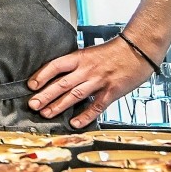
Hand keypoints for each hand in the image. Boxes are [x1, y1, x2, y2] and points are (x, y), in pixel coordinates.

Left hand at [27, 39, 154, 127]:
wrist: (139, 48)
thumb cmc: (115, 51)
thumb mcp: (90, 52)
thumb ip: (76, 64)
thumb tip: (59, 75)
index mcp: (80, 57)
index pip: (55, 66)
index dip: (42, 76)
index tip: (31, 86)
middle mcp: (87, 69)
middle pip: (61, 83)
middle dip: (45, 95)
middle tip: (33, 105)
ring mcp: (99, 81)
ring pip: (75, 95)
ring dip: (59, 106)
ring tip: (46, 114)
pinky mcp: (112, 91)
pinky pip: (96, 106)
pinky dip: (85, 116)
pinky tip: (75, 123)